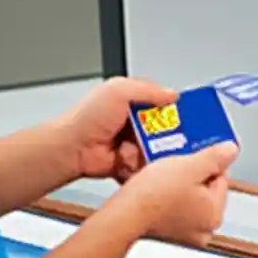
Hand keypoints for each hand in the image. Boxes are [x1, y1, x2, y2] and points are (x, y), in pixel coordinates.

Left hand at [57, 76, 178, 183]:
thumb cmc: (86, 117)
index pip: (165, 104)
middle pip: (167, 130)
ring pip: (159, 150)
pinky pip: (147, 167)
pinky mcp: (130, 163)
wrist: (70, 149)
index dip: (177, 111)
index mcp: (134, 101)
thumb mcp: (118, 90)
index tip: (188, 118)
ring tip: (139, 150)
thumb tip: (172, 93)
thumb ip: (148, 89)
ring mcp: (133, 144)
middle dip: (167, 136)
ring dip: (152, 153)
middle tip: (163, 138)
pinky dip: (142, 166)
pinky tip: (131, 161)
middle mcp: (135, 122)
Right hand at [115, 142, 238, 246]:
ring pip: (189, 195)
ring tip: (166, 171)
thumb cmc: (153, 195)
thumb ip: (216, 157)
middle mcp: (202, 228)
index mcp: (214, 214)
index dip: (207, 162)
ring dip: (180, 181)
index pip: (222, 177)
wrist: (124, 213)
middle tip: (179, 162)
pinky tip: (158, 184)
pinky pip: (174, 204)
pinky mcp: (166, 230)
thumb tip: (230, 150)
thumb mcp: (190, 165)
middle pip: (206, 187)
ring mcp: (184, 231)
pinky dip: (168, 193)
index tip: (195, 154)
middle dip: (193, 173)